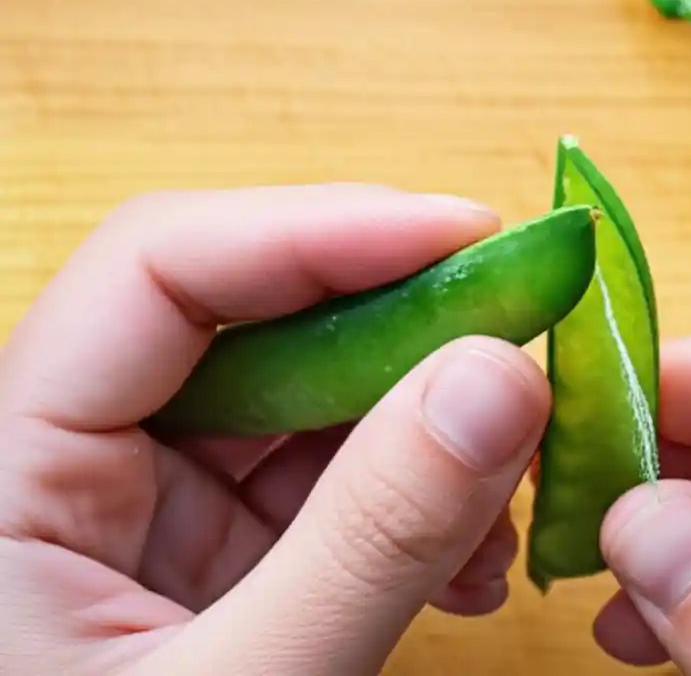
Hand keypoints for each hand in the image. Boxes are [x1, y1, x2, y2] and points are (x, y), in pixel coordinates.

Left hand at [0, 186, 551, 674]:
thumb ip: (371, 538)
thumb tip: (503, 378)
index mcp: (8, 467)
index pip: (164, 272)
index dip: (322, 229)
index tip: (475, 236)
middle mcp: (73, 461)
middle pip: (252, 323)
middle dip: (406, 334)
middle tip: (533, 348)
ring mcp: (148, 508)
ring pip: (308, 402)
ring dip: (428, 431)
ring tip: (514, 497)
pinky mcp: (211, 554)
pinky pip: (328, 484)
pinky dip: (416, 506)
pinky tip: (471, 567)